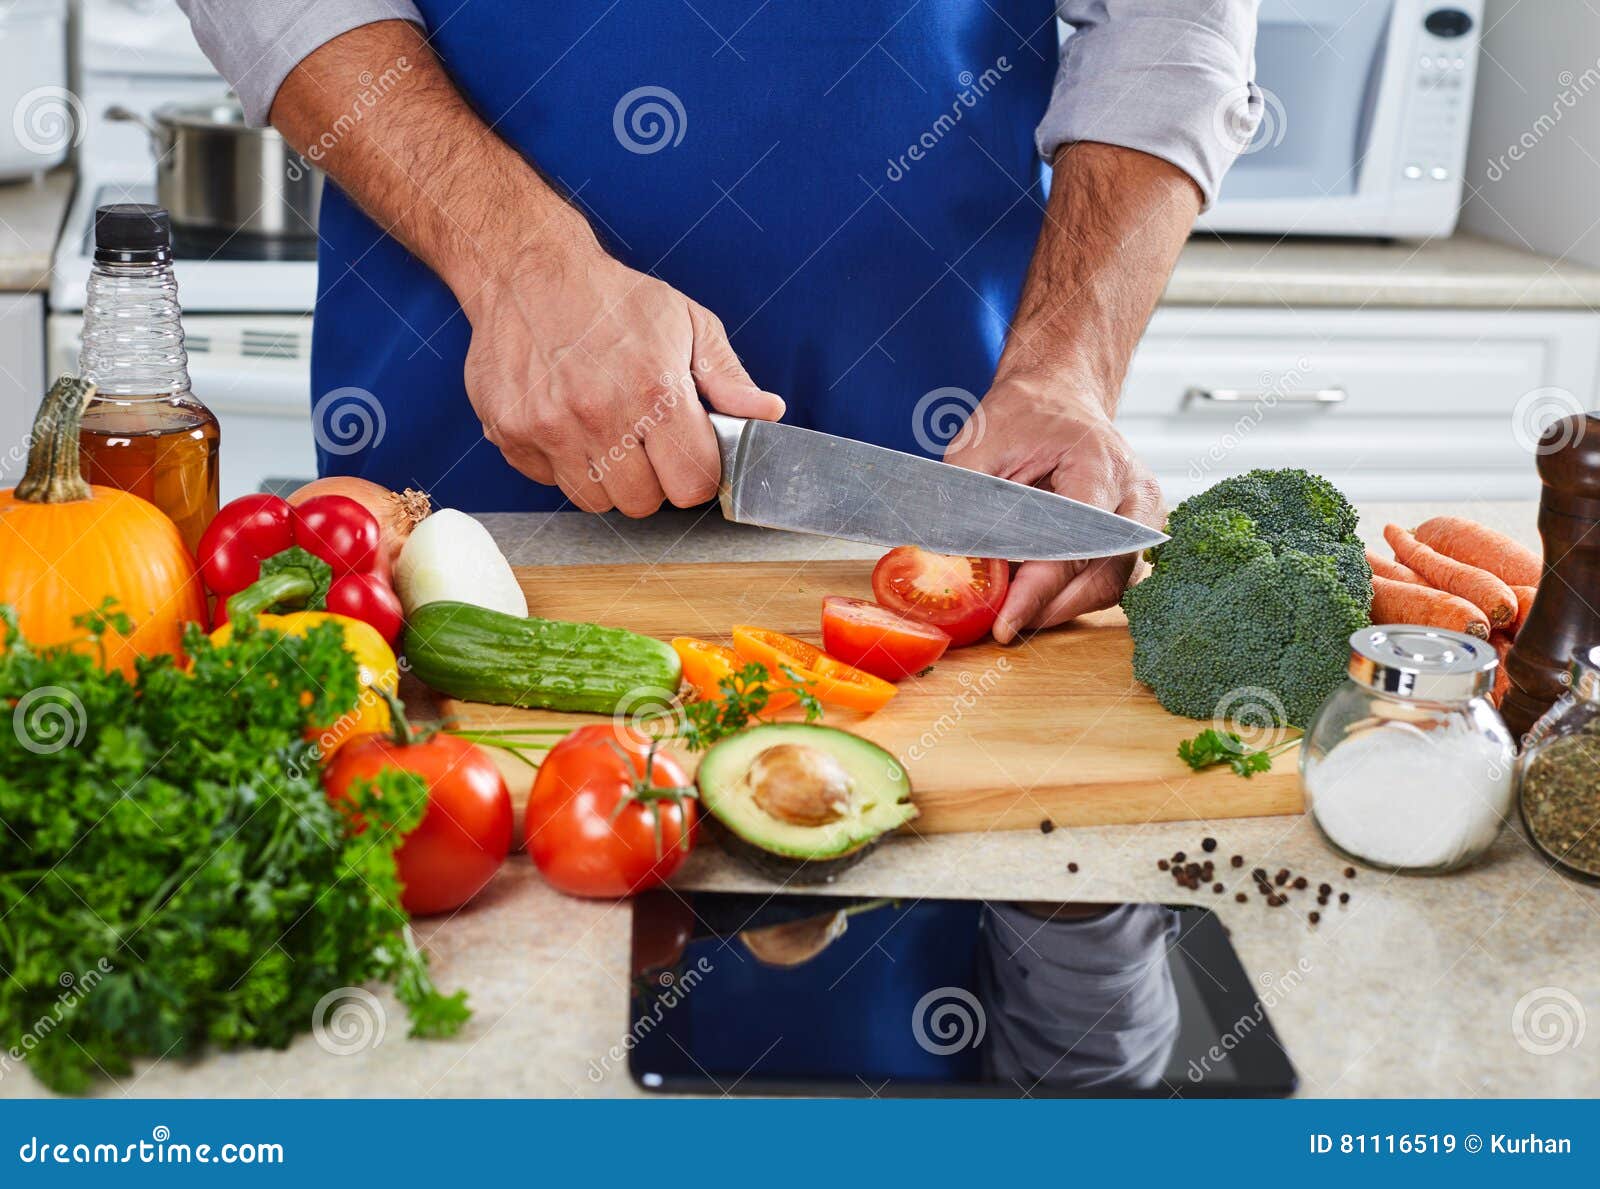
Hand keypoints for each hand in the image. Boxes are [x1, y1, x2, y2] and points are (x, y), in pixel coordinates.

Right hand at [461, 246, 783, 515]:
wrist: (527, 269)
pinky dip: (563, 462)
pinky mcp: (512, 434)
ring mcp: (551, 429)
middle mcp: (601, 415)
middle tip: (645, 443)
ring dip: (607, 478)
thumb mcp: (686, 322)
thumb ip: (727, 376)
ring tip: (606, 432)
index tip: (688, 455)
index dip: (696, 474)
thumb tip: (766, 412)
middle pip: (643, 503)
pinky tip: (568, 422)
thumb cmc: (611, 297)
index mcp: (654, 390)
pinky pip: (550, 480)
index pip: (692, 483)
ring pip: (596, 500)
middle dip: (652, 480)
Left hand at [942, 374, 1163, 642]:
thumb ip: (963, 500)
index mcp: (1100, 464)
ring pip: (1111, 586)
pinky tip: (1036, 597)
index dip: (1039, 589)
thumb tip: (949, 561)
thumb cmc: (1024, 415)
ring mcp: (1143, 518)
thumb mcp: (978, 446)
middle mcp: (1135, 495)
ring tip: (1014, 610)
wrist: (1058, 398)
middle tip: (1003, 624)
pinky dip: (1074, 595)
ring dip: (1061, 606)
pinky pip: (1110, 581)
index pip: (1077, 543)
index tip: (1005, 621)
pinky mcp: (1135, 537)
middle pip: (1104, 575)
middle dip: (1050, 607)